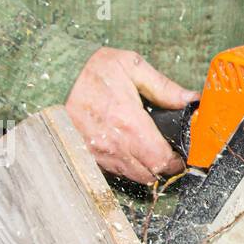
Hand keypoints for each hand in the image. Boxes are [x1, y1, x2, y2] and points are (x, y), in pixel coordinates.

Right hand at [65, 48, 197, 183]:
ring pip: (133, 177)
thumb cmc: (91, 70)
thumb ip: (164, 87)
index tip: (181, 155)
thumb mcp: (131, 66)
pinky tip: (127, 150)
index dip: (177, 161)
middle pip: (150, 174)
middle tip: (168, 153)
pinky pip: (114, 172)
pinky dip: (126, 166)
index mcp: (129, 122)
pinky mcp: (88, 157)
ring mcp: (99, 154)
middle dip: (164, 167)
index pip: (162, 160)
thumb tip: (191, 100)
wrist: (52, 77)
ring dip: (146, 168)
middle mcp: (114, 144)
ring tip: (149, 150)